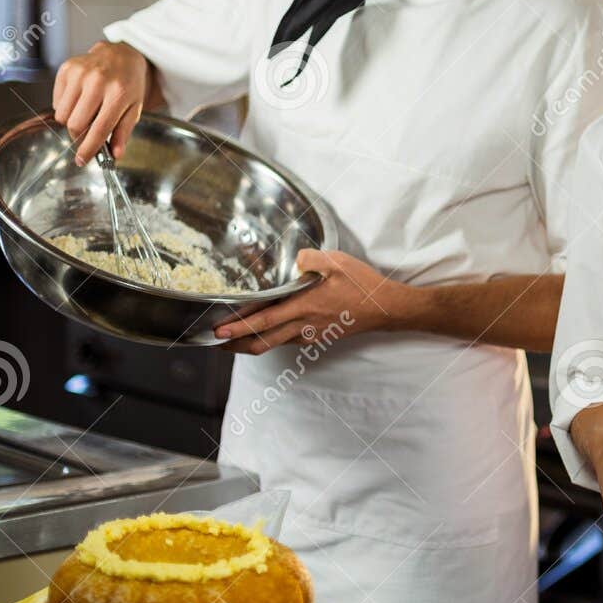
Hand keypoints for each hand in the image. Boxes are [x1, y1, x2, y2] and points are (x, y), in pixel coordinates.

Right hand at [52, 41, 151, 164]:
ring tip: (85, 114)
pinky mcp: (66, 69)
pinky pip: (56, 101)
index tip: (82, 160)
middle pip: (76, 124)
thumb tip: (115, 155)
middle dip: (79, 136)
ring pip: (63, 115)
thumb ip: (124, 132)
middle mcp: (97, 82)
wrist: (120, 54)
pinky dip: (65, 107)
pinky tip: (79, 100)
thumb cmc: (129, 84)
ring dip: (71, 122)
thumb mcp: (135, 108)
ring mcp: (80, 73)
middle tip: (86, 135)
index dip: (89, 149)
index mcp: (118, 93)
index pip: (99, 129)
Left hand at [214, 249, 401, 353]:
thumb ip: (309, 258)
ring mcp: (311, 334)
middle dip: (236, 343)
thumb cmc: (363, 285)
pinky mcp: (319, 336)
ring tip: (236, 338)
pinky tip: (268, 332)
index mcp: (303, 307)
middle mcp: (304, 326)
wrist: (385, 308)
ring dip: (252, 342)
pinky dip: (272, 339)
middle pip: (262, 342)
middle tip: (216, 342)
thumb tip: (294, 260)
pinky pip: (289, 341)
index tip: (217, 331)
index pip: (262, 321)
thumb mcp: (337, 262)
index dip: (237, 328)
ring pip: (274, 344)